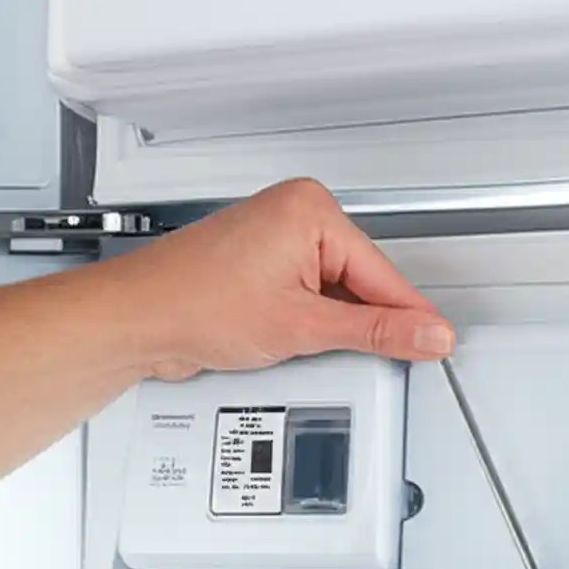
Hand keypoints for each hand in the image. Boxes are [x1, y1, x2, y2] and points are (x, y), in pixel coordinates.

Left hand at [103, 178, 454, 379]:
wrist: (132, 321)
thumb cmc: (192, 303)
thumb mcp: (302, 327)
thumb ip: (374, 332)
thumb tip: (427, 333)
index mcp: (311, 210)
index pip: (382, 274)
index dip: (408, 317)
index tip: (436, 344)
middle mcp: (296, 213)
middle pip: (361, 282)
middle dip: (362, 322)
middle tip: (370, 358)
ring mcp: (277, 237)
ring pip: (335, 292)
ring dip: (331, 325)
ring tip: (303, 345)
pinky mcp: (263, 262)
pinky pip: (308, 294)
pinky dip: (310, 322)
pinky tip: (292, 340)